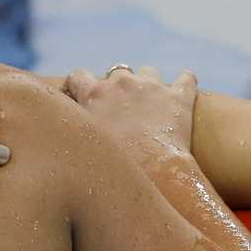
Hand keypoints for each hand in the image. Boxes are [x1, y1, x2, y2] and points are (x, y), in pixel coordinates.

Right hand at [64, 67, 197, 160]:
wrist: (156, 178)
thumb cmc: (112, 173)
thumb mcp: (81, 148)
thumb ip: (74, 133)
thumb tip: (65, 138)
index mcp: (93, 93)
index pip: (78, 75)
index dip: (79, 85)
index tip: (82, 97)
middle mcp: (121, 82)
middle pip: (116, 73)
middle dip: (118, 87)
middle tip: (121, 111)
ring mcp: (152, 86)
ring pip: (148, 71)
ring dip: (149, 84)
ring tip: (152, 104)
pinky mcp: (180, 96)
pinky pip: (186, 78)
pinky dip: (184, 84)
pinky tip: (184, 91)